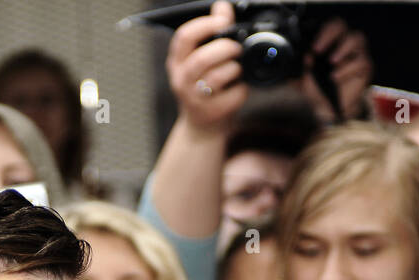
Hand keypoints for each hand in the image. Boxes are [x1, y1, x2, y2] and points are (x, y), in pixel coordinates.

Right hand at [168, 1, 247, 133]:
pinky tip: (240, 88)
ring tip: (238, 68)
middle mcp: (181, 80)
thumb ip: (211, 35)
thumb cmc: (203, 90)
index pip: (185, 37)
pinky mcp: (211, 114)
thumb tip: (222, 7)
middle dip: (225, 48)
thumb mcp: (201, 62)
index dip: (205, 25)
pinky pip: (232, 96)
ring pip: (216, 78)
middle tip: (237, 47)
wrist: (201, 129)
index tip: (222, 21)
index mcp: (176, 62)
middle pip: (202, 58)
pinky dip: (241, 89)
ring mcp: (194, 99)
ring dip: (234, 69)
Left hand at [297, 17, 373, 122]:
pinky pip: (361, 61)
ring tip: (332, 62)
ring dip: (343, 49)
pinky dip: (346, 69)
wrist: (327, 109)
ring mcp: (357, 54)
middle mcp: (345, 44)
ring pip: (357, 39)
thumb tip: (308, 56)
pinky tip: (336, 77)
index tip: (314, 49)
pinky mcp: (365, 67)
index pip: (332, 27)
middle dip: (331, 36)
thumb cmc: (317, 89)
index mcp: (331, 42)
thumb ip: (305, 66)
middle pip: (343, 26)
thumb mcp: (305, 78)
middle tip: (318, 51)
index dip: (324, 33)